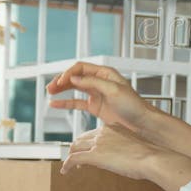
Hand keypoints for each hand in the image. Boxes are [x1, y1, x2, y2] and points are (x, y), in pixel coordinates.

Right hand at [46, 62, 162, 130]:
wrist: (141, 122)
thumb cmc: (133, 105)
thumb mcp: (113, 90)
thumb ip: (93, 83)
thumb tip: (74, 78)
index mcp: (105, 73)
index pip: (81, 68)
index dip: (68, 73)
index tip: (60, 82)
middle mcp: (99, 81)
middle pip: (75, 76)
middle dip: (61, 80)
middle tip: (50, 87)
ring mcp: (96, 94)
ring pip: (74, 88)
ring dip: (61, 89)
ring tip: (49, 92)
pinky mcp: (95, 107)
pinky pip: (76, 102)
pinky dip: (65, 102)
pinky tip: (54, 104)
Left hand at [62, 124, 190, 190]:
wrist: (152, 158)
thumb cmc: (149, 155)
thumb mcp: (135, 146)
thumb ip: (126, 148)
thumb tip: (126, 157)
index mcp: (114, 127)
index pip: (94, 133)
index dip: (88, 142)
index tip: (88, 150)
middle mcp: (104, 132)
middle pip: (82, 138)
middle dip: (77, 148)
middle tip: (76, 158)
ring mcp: (98, 143)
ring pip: (75, 147)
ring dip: (71, 157)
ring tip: (69, 166)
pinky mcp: (94, 155)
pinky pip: (74, 159)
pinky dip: (67, 165)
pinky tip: (65, 172)